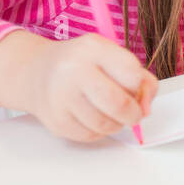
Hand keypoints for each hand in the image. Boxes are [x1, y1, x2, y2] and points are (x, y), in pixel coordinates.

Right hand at [26, 34, 158, 141]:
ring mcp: (61, 96)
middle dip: (134, 114)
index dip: (141, 89)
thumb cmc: (83, 65)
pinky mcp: (56, 120)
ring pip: (105, 124)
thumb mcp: (111, 57)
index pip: (132, 75)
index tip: (138, 92)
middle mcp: (74, 70)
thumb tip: (146, 108)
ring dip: (117, 124)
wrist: (37, 72)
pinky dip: (99, 131)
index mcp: (93, 48)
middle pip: (118, 103)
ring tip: (111, 114)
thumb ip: (140, 78)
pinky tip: (93, 118)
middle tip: (134, 115)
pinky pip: (90, 135)